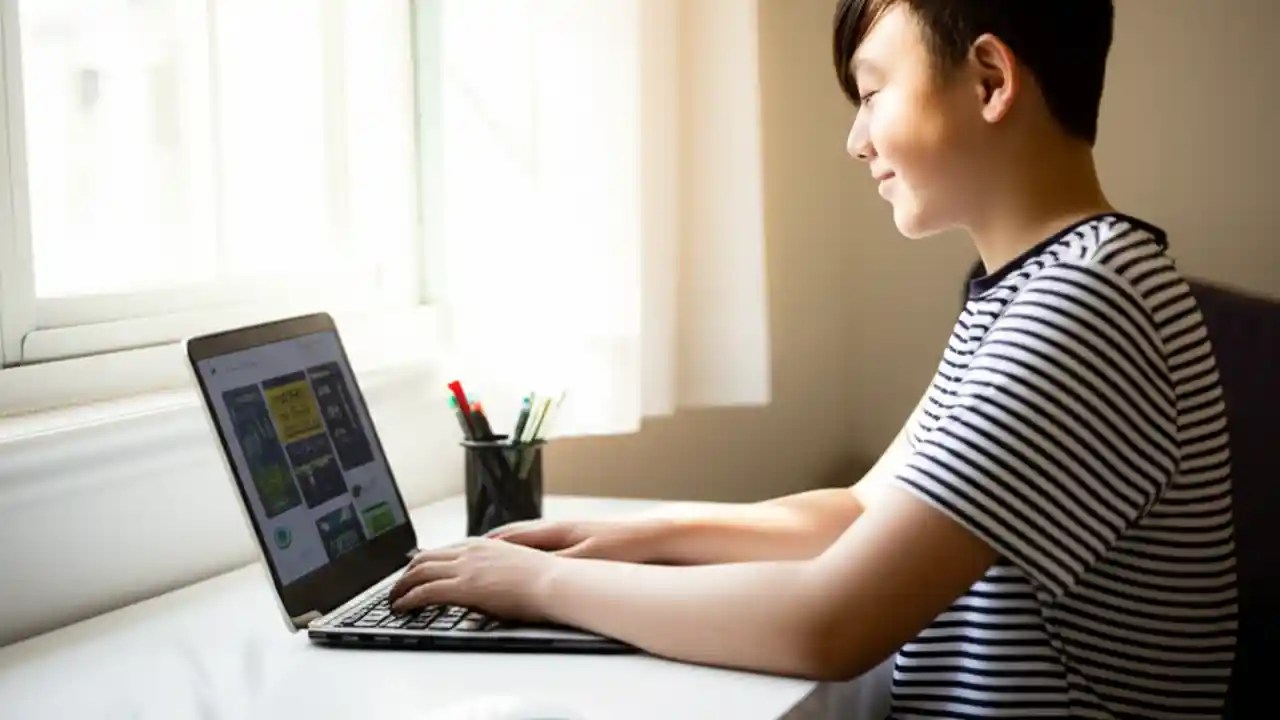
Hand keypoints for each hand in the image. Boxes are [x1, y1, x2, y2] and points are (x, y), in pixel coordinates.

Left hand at [388, 538, 557, 621]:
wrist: (555, 582)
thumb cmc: (545, 581)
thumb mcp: (514, 568)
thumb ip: (493, 573)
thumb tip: (485, 588)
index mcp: (483, 544)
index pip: (443, 550)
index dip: (424, 563)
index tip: (416, 573)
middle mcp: (470, 550)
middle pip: (425, 557)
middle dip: (406, 573)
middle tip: (397, 587)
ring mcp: (466, 566)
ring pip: (419, 571)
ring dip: (401, 586)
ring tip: (393, 600)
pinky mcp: (464, 586)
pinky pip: (425, 591)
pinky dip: (408, 599)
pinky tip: (401, 608)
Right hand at [485, 518, 666, 562]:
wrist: (654, 537)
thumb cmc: (622, 547)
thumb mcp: (586, 560)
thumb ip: (555, 563)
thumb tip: (526, 566)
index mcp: (558, 530)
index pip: (515, 535)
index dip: (491, 542)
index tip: (469, 548)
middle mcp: (561, 527)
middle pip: (519, 532)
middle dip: (495, 539)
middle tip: (472, 546)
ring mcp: (572, 532)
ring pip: (533, 536)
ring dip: (512, 542)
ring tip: (493, 547)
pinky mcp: (583, 539)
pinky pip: (546, 542)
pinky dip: (530, 547)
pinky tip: (533, 555)